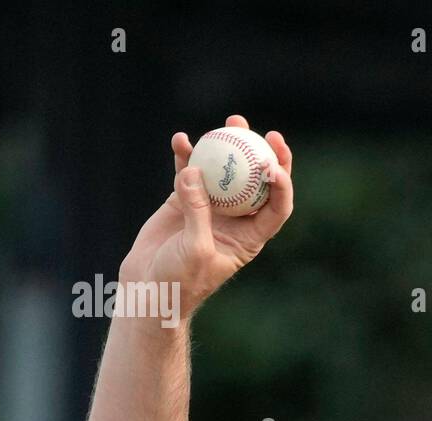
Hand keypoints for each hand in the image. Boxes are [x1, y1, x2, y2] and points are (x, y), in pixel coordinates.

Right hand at [117, 114, 293, 316]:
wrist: (149, 288)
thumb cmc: (179, 280)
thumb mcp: (195, 250)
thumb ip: (198, 211)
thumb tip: (195, 170)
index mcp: (250, 237)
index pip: (276, 207)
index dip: (282, 185)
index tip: (272, 165)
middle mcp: (235, 219)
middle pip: (257, 182)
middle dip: (264, 155)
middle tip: (263, 132)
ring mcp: (209, 207)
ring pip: (225, 171)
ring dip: (228, 145)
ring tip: (230, 121)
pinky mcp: (182, 200)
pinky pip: (188, 171)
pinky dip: (186, 154)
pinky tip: (180, 138)